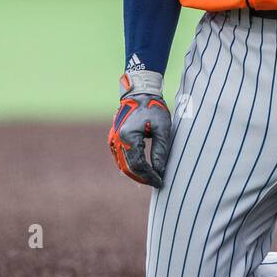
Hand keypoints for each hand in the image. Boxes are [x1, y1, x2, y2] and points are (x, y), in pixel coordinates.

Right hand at [108, 70, 171, 187]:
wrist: (139, 94)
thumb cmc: (153, 109)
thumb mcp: (163, 128)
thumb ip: (160, 150)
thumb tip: (159, 170)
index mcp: (128, 136)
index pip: (138, 164)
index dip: (149, 175)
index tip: (160, 181)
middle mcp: (117, 140)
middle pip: (128, 168)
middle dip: (143, 177)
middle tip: (156, 182)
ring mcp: (113, 140)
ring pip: (123, 165)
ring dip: (136, 174)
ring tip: (150, 179)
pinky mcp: (113, 139)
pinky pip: (120, 158)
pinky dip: (130, 166)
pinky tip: (141, 170)